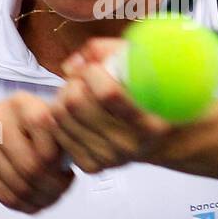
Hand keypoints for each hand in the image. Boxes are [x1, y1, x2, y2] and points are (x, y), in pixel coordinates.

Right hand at [0, 91, 74, 213]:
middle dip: (53, 185)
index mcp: (21, 103)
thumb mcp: (39, 125)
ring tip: (50, 197)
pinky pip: (5, 196)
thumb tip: (77, 161)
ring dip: (41, 198)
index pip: (44, 131)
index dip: (59, 157)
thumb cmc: (20, 134)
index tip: (67, 170)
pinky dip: (25, 205)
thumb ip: (58, 136)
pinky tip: (34, 201)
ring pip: (20, 185)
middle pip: (32, 165)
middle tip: (61, 189)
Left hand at [50, 38, 175, 172]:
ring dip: (64, 96)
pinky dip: (60, 117)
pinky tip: (77, 112)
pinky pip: (56, 133)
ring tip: (80, 92)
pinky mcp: (92, 166)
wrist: (161, 139)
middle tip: (84, 79)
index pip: (107, 93)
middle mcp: (129, 144)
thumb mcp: (146, 66)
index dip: (92, 71)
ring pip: (59, 116)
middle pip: (75, 103)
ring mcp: (109, 158)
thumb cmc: (153, 96)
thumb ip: (110, 52)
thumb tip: (71, 66)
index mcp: (150, 123)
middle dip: (74, 81)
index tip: (97, 67)